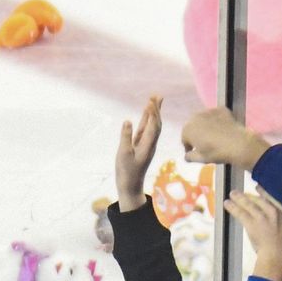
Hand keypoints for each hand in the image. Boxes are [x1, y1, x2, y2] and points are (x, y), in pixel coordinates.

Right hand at [115, 96, 163, 210]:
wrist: (130, 185)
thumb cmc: (126, 171)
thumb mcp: (124, 154)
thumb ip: (126, 137)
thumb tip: (127, 121)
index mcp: (148, 145)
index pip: (153, 126)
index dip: (153, 113)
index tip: (151, 101)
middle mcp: (150, 143)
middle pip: (156, 123)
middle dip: (156, 109)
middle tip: (157, 95)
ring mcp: (146, 144)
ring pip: (152, 125)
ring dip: (153, 112)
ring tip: (154, 99)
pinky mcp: (140, 145)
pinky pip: (145, 130)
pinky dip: (146, 120)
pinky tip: (146, 112)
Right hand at [181, 107, 267, 171]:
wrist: (238, 144)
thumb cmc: (216, 152)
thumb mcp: (200, 159)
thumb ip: (189, 157)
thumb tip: (187, 156)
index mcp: (188, 129)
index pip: (185, 139)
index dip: (189, 147)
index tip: (194, 152)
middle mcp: (195, 117)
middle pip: (193, 127)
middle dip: (197, 134)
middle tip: (204, 144)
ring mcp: (209, 111)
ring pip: (204, 120)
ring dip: (206, 126)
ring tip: (214, 136)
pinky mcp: (221, 109)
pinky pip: (216, 115)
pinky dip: (217, 120)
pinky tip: (222, 128)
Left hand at [228, 188, 281, 280]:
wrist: (280, 257)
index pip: (274, 198)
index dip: (265, 193)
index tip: (258, 188)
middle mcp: (275, 211)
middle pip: (260, 199)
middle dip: (250, 194)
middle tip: (243, 192)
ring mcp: (262, 216)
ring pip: (249, 204)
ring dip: (239, 198)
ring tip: (232, 194)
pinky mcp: (252, 223)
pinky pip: (240, 213)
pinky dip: (232, 207)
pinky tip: (227, 204)